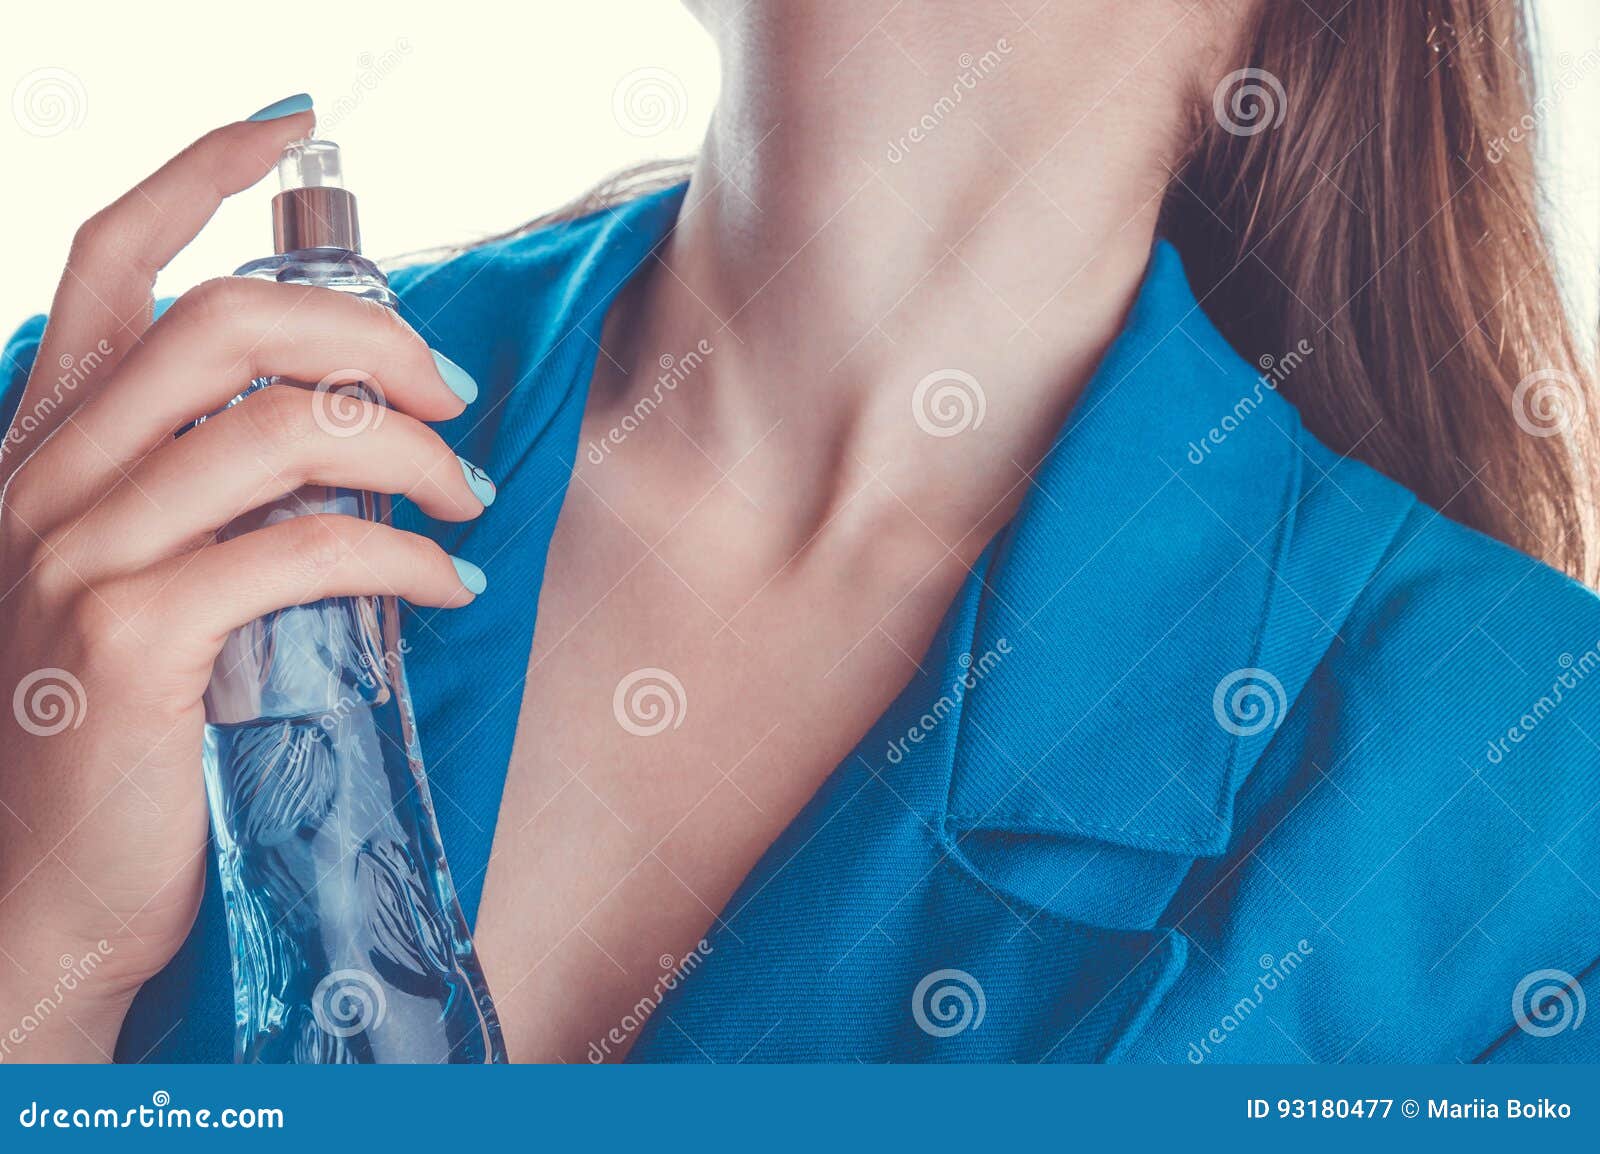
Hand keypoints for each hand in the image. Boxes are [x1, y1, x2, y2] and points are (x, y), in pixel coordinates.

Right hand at [0, 108, 489, 1059]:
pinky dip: (405, 552)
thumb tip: (365, 417)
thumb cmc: (132, 730)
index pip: (108, 260)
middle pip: (226, 325)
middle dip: (369, 336)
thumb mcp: (153, 577)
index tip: (289, 129)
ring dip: (412, 454)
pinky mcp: (133, 638)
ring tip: (469, 496)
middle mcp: (43, 479)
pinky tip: (449, 582)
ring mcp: (76, 554)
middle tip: (450, 394)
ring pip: (282, 431)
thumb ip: (216, 488)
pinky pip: (307, 548)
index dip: (197, 173)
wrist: (59, 884)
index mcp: (46, 445)